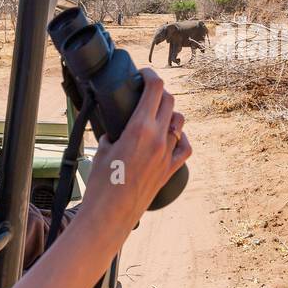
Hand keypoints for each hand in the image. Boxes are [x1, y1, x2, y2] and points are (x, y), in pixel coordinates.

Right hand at [77, 69, 190, 239]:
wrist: (111, 214)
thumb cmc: (101, 183)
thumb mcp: (102, 149)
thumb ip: (112, 133)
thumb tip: (114, 127)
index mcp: (139, 128)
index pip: (155, 88)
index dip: (150, 75)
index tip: (143, 74)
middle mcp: (158, 138)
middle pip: (169, 101)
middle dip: (159, 92)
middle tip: (147, 93)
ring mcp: (167, 154)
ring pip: (179, 122)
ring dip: (170, 114)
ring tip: (158, 115)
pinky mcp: (171, 169)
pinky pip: (185, 147)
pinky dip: (181, 137)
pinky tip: (174, 136)